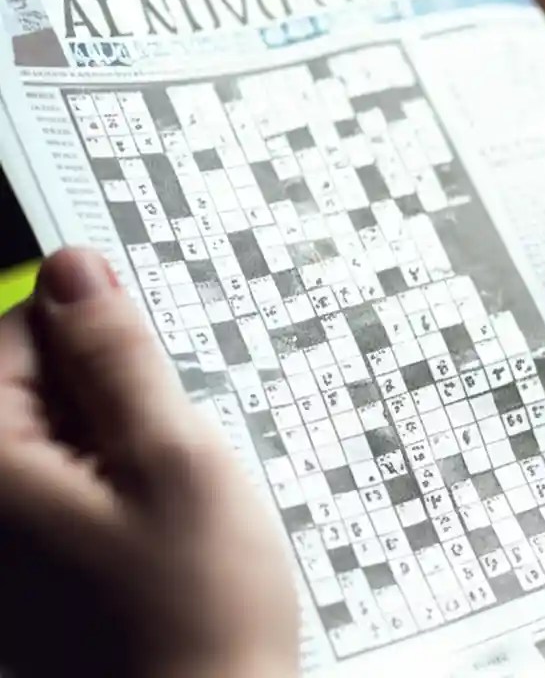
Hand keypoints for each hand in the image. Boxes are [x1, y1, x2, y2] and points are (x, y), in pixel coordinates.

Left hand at [0, 249, 297, 677]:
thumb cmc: (200, 602)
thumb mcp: (174, 456)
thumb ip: (119, 358)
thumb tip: (78, 269)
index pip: (17, 329)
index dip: (96, 326)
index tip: (151, 356)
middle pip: (42, 375)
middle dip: (118, 382)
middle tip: (173, 437)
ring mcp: (23, 518)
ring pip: (74, 417)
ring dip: (132, 423)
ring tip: (178, 481)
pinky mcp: (53, 538)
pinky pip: (86, 462)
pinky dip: (131, 462)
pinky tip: (170, 507)